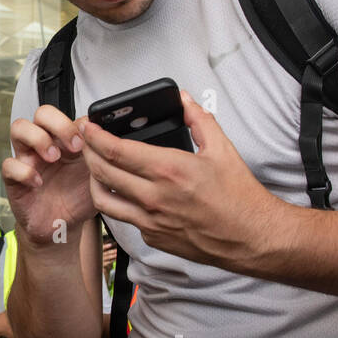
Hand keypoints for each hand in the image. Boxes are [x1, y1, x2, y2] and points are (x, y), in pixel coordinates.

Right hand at [3, 104, 96, 243]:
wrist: (62, 227)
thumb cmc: (78, 198)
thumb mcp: (99, 176)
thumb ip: (103, 156)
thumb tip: (110, 136)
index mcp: (66, 139)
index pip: (69, 113)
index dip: (78, 123)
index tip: (92, 141)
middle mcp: (46, 144)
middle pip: (42, 113)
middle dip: (59, 124)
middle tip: (74, 147)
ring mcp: (28, 158)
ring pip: (19, 128)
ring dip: (37, 138)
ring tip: (53, 158)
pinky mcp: (14, 178)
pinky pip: (9, 165)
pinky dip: (24, 171)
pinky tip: (38, 183)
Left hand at [80, 90, 278, 267]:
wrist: (251, 237)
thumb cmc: (239, 197)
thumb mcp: (222, 149)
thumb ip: (199, 120)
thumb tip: (185, 100)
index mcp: (169, 170)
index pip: (116, 151)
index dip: (95, 137)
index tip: (88, 127)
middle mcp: (154, 197)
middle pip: (102, 173)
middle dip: (87, 153)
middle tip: (85, 143)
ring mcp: (151, 221)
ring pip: (103, 200)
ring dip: (93, 181)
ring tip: (95, 168)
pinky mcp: (153, 237)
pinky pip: (125, 218)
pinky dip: (118, 203)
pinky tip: (123, 192)